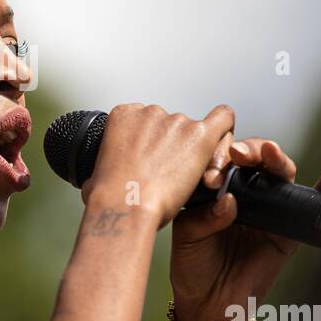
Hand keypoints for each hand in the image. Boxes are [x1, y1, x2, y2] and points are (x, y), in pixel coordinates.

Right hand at [80, 103, 234, 228]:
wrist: (124, 207)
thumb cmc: (108, 200)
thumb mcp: (96, 176)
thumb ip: (107, 167)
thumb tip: (103, 178)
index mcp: (123, 115)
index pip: (149, 122)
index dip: (157, 144)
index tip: (157, 164)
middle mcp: (150, 112)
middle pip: (174, 125)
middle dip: (177, 148)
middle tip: (177, 179)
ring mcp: (175, 121)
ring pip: (198, 129)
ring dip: (198, 152)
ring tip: (194, 183)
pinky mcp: (199, 134)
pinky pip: (223, 119)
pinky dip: (225, 132)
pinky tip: (221, 150)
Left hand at [167, 137, 320, 320]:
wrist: (211, 305)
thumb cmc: (193, 266)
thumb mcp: (186, 238)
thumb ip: (202, 218)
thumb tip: (229, 202)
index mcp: (215, 187)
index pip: (222, 158)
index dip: (218, 158)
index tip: (210, 174)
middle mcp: (243, 191)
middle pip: (255, 159)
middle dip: (250, 151)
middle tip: (239, 155)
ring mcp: (269, 209)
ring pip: (279, 175)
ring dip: (279, 159)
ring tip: (272, 153)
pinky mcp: (289, 229)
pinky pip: (310, 205)